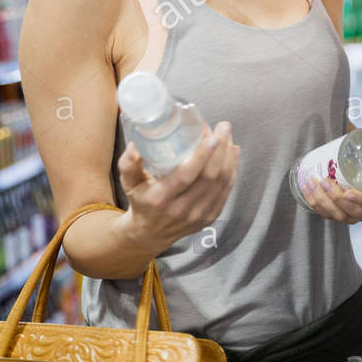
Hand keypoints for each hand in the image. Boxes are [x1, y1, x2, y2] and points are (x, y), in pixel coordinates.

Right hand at [118, 121, 238, 249]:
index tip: (211, 136)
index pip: (185, 176)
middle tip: (223, 127)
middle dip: (220, 149)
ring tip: (228, 136)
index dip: (201, 155)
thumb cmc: (141, 200)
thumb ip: (128, 164)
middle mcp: (181, 209)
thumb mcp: (128, 183)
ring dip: (228, 157)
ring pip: (221, 183)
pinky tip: (233, 153)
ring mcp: (198, 216)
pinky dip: (232, 170)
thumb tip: (136, 145)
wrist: (149, 234)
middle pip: (209, 177)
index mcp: (160, 199)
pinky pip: (226, 191)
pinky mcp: (209, 218)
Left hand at [301, 176, 361, 224]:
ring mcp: (356, 215)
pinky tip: (308, 191)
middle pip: (354, 211)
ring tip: (312, 184)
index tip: (348, 193)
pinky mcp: (341, 216)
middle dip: (336, 198)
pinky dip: (316, 204)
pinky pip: (328, 215)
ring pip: (339, 216)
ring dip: (322, 201)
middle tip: (325, 182)